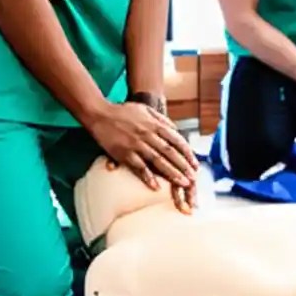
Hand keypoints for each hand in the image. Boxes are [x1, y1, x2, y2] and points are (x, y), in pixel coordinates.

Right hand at [82, 102, 197, 211]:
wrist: (100, 114)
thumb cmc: (122, 111)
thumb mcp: (145, 109)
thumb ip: (161, 119)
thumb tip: (175, 129)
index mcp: (154, 124)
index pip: (176, 140)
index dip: (187, 153)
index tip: (195, 164)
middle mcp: (147, 134)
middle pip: (170, 152)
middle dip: (183, 166)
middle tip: (193, 178)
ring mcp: (136, 144)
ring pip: (157, 161)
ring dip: (171, 173)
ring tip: (182, 184)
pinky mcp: (124, 153)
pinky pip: (138, 167)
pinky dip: (147, 177)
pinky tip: (155, 186)